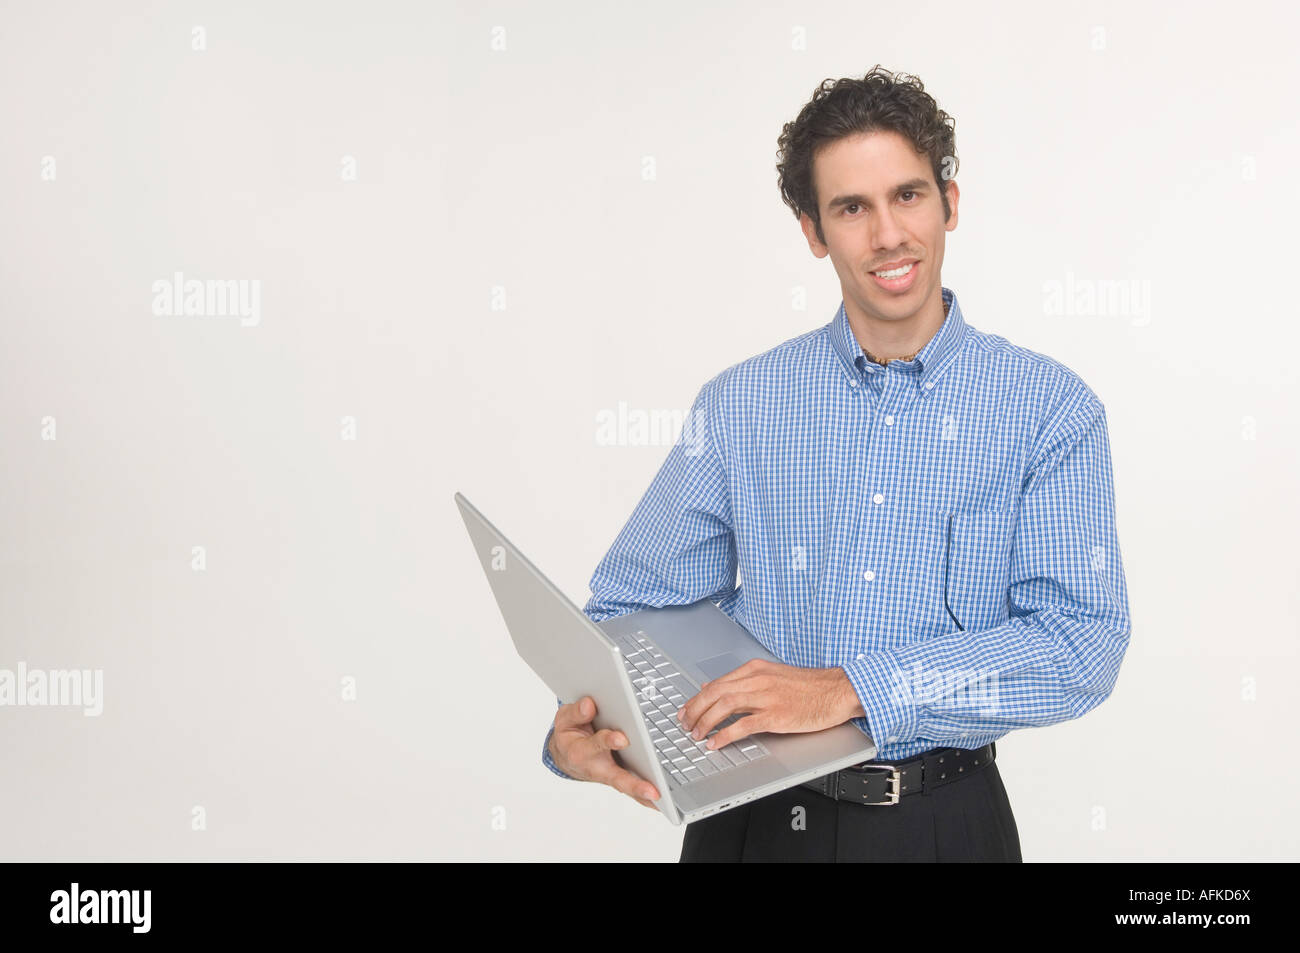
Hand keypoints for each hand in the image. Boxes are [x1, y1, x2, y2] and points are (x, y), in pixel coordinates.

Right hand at [549, 696, 660, 809]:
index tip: (621, 738)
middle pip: (615, 777)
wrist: (565, 754)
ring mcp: (607, 775)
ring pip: (624, 785)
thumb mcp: (565, 719)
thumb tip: (589, 705)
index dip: (607, 741)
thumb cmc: (569, 734)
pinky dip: (642, 797)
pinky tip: (657, 802)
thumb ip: (575, 713)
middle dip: (632, 783)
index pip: (595, 744)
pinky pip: (629, 789)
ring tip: (659, 798)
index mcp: (580, 750)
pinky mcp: (615, 777)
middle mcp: (595, 767)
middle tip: (650, 790)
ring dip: (641, 792)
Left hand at [677, 660, 863, 749]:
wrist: (838, 689)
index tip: (686, 709)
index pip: (717, 682)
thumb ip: (744, 681)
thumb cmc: (810, 686)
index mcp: (756, 669)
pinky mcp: (776, 715)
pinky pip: (743, 725)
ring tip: (696, 734)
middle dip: (695, 709)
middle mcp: (758, 680)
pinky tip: (716, 742)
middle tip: (685, 724)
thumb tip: (715, 686)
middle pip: (715, 692)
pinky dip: (725, 734)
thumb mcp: (773, 675)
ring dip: (705, 721)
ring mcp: (767, 697)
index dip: (697, 698)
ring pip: (724, 706)